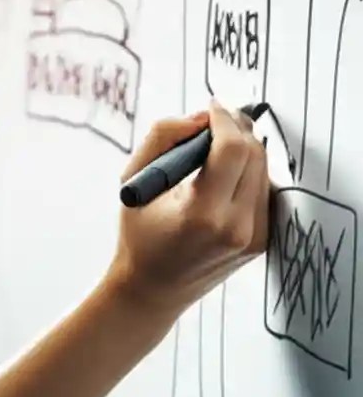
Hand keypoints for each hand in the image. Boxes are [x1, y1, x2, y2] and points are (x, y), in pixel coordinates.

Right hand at [108, 101, 270, 315]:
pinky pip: (262, 189)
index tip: (212, 107)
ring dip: (242, 150)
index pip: (232, 150)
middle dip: (235, 130)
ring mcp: (254, 236)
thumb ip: (162, 138)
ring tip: (211, 152)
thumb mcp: (133, 181)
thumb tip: (200, 118)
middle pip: (255, 155)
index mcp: (201, 214)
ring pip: (263, 170)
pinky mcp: (262, 240)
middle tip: (211, 123)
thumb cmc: (137, 236)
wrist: (153, 289)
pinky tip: (221, 176)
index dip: (224, 120)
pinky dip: (246, 172)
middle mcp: (236, 227)